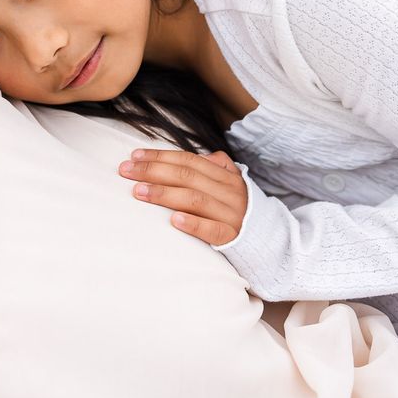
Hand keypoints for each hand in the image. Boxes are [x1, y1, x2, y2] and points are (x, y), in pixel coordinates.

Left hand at [118, 148, 246, 245]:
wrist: (272, 242)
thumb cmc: (241, 210)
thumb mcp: (233, 184)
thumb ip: (218, 167)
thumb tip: (203, 155)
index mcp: (226, 176)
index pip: (189, 161)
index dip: (161, 156)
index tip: (134, 156)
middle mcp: (229, 192)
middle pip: (187, 176)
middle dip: (153, 171)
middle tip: (125, 170)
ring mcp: (231, 214)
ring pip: (195, 199)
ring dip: (164, 194)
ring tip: (139, 191)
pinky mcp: (232, 238)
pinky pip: (212, 230)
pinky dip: (192, 223)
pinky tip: (173, 220)